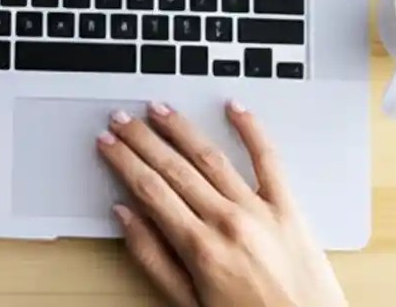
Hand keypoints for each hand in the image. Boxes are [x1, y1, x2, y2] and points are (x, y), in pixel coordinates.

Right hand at [99, 102, 345, 306]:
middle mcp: (227, 221)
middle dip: (141, 139)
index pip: (149, 189)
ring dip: (180, 129)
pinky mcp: (288, 207)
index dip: (123, 161)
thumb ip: (153, 259)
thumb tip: (125, 217)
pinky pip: (268, 159)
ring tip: (159, 110)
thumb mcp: (188, 304)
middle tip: (120, 119)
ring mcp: (259, 210)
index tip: (107, 144)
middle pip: (173, 168)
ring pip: (210, 157)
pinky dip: (252, 130)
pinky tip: (234, 108)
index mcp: (199, 248)